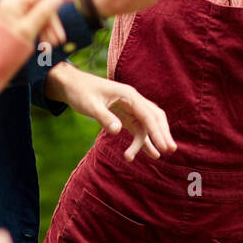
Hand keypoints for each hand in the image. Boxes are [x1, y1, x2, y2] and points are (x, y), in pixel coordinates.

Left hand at [0, 0, 77, 44]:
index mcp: (13, 1)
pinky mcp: (15, 22)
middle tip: (60, 38)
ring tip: (53, 44)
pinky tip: (46, 44)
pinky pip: (34, 21)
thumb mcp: (28, 30)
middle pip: (41, 4)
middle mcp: (13, 3)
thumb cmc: (7, 50)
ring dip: (49, 28)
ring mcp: (14, 12)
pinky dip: (42, 31)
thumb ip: (43, 12)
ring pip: (39, 14)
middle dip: (53, 21)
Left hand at [45, 63, 174, 160]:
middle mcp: (133, 101)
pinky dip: (143, 141)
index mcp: (129, 95)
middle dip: (162, 133)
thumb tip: (118, 131)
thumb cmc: (80, 92)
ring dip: (151, 140)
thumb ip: (104, 117)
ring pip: (147, 125)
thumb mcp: (90, 105)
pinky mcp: (124, 116)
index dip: (157, 131)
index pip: (148, 115)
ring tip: (156, 157)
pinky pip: (138, 129)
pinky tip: (150, 153)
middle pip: (154, 117)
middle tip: (170, 150)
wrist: (72, 85)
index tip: (164, 146)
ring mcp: (130, 108)